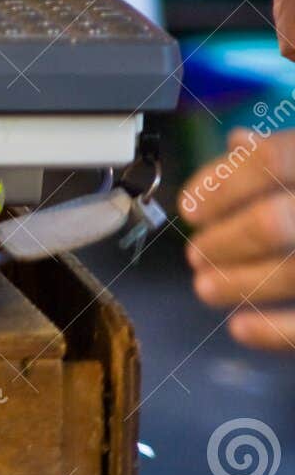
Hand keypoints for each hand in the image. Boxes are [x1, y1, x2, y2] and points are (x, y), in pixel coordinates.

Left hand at [181, 128, 294, 349]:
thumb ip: (292, 151)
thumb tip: (238, 143)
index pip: (270, 160)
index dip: (220, 184)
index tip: (191, 207)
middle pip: (273, 223)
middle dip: (223, 242)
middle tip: (197, 254)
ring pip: (294, 273)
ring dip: (238, 285)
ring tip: (207, 287)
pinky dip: (277, 331)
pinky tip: (242, 327)